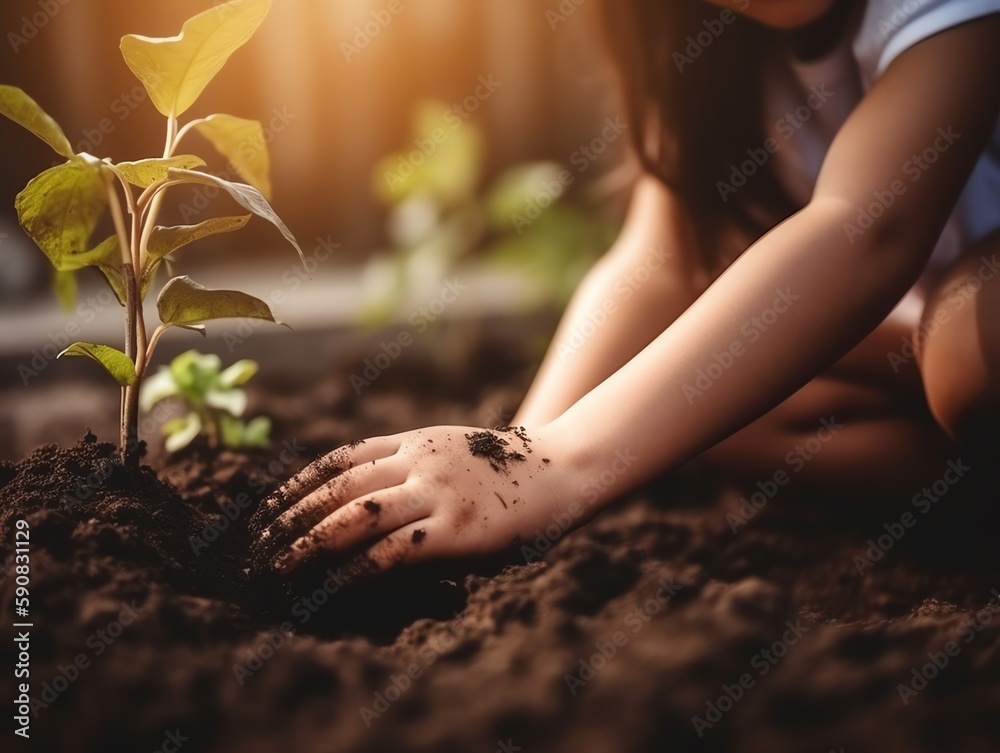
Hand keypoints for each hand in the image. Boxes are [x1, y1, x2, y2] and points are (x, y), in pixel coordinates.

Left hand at [250, 425, 583, 574]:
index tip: (268, 506)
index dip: (299, 483)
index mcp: (416, 440)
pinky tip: (332, 586)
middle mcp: (420, 461)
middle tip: (258, 543)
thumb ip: (414, 461)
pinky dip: (355, 569)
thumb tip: (365, 490)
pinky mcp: (456, 531)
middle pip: (339, 486)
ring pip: (356, 516)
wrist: (565, 469)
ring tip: (279, 566)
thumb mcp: (456, 448)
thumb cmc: (510, 468)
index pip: (341, 458)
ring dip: (310, 543)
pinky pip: (393, 551)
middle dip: (292, 516)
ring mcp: (438, 494)